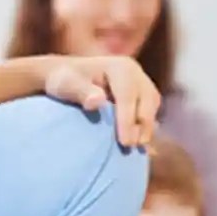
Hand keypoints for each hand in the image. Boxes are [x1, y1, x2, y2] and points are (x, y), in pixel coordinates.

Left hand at [41, 56, 160, 145]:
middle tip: (130, 148)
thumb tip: (98, 101)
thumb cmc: (64, 81)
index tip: (124, 143)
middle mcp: (135, 73)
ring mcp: (141, 83)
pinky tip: (138, 146)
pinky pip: (150, 113)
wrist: (67, 77)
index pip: (128, 94)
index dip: (128, 119)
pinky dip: (146, 129)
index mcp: (120, 67)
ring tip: (136, 149)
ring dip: (147, 129)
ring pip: (152, 107)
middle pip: (148, 100)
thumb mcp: (66, 85)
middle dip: (142, 125)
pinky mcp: (142, 96)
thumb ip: (81, 92)